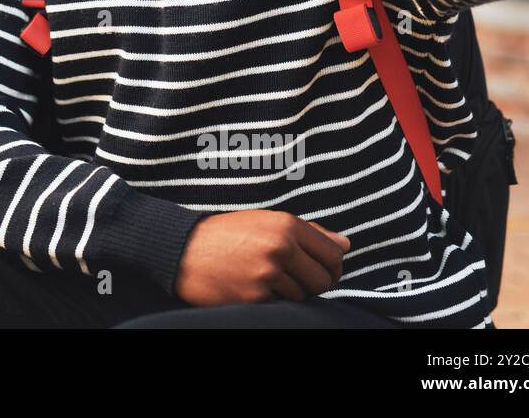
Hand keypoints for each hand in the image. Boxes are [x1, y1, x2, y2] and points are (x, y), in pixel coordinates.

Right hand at [173, 210, 350, 305]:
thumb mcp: (266, 221)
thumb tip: (346, 244)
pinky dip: (272, 301)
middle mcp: (281, 246)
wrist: (182, 249)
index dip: (331, 267)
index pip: (333, 254)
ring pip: (303, 296)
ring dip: (289, 293)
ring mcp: (268, 273)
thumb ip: (309, 232)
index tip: (320, 271)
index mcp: (286, 225)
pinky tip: (253, 288)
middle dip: (313, 284)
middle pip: (323, 280)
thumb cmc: (226, 233)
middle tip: (293, 279)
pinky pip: (281, 306)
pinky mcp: (255, 296)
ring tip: (265, 279)